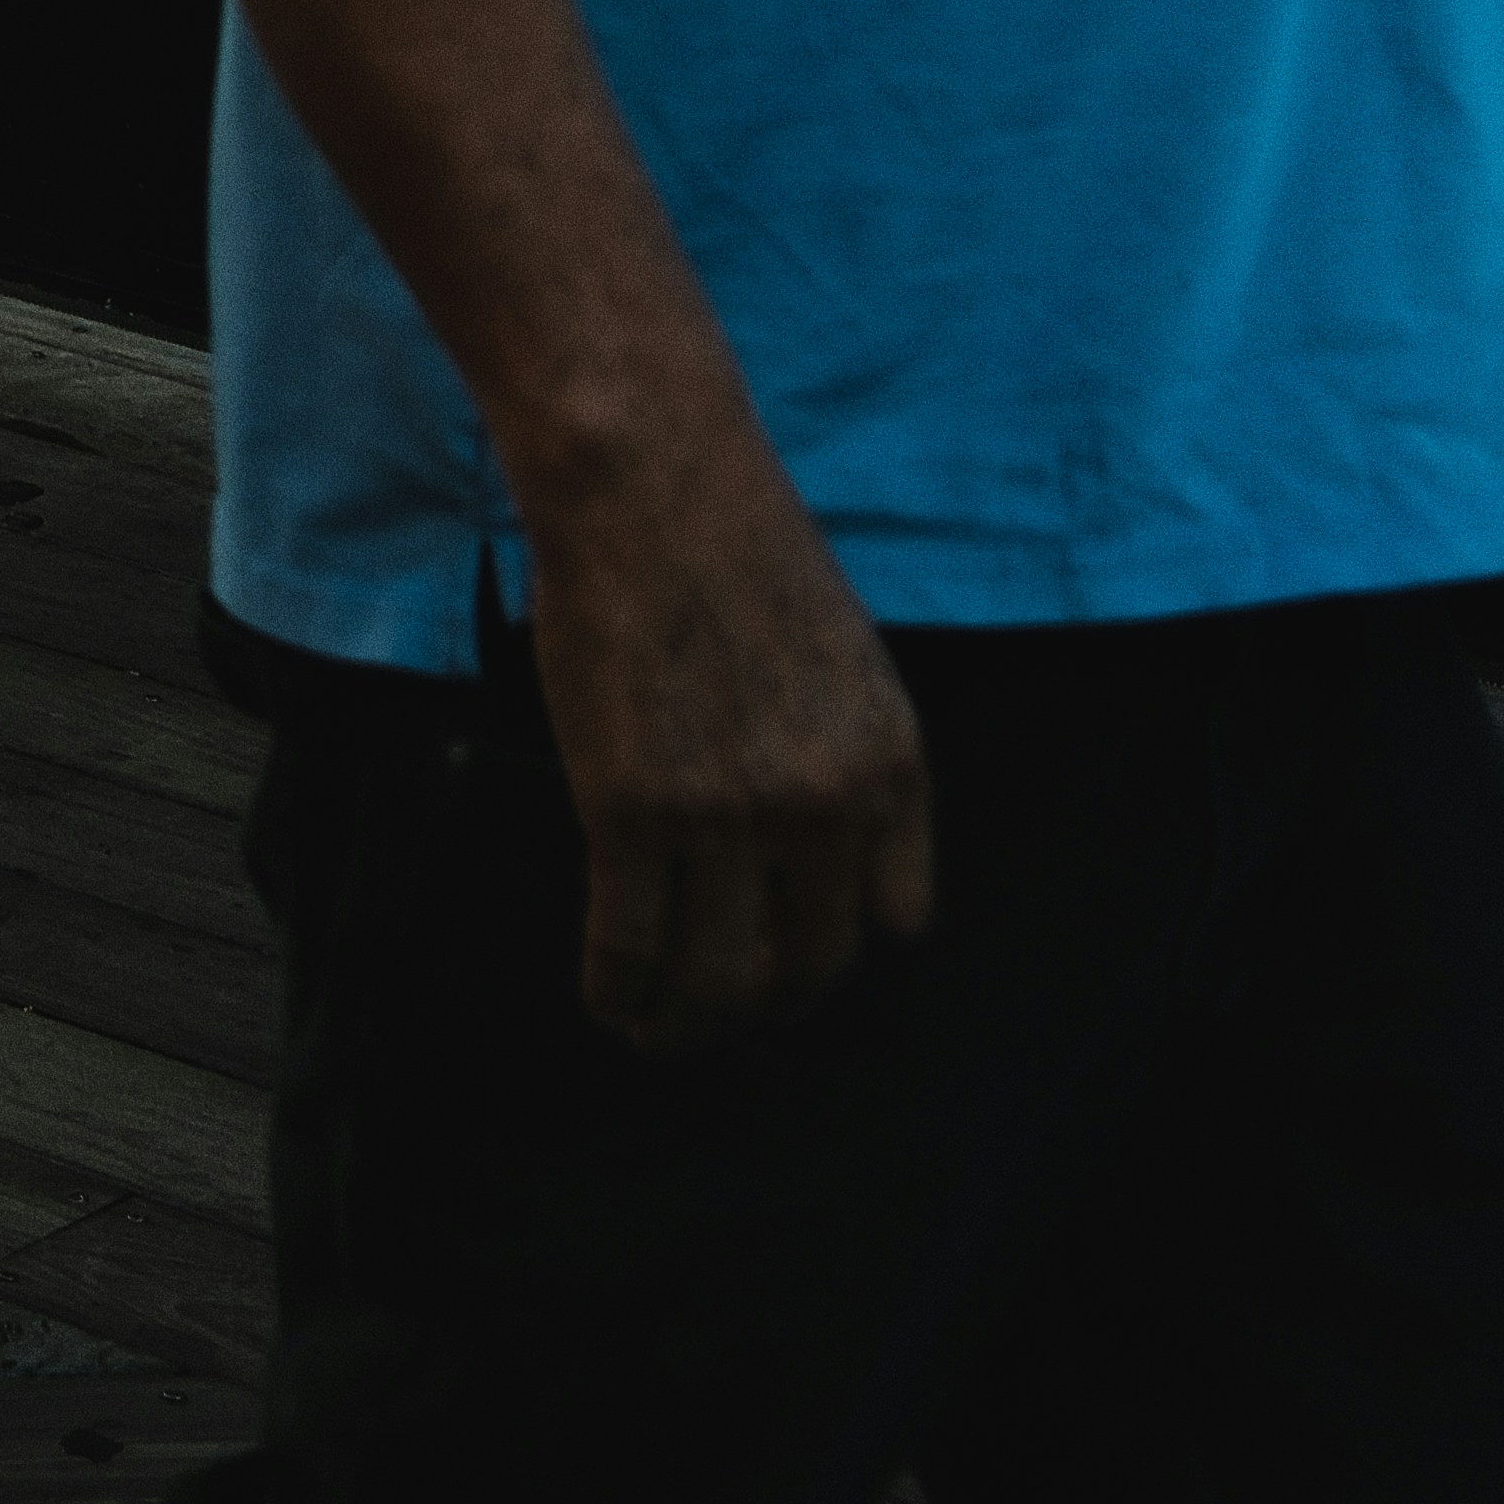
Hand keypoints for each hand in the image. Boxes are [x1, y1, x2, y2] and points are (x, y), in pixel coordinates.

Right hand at [527, 418, 933, 1049]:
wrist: (647, 476)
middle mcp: (827, 805)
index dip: (840, 945)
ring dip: (684, 1025)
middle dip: (762, 1007)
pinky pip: (630, 946)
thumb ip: (841, 754)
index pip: (898, 922)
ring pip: (720, 981)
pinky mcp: (631, 811)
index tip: (793, 949)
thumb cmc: (731, 539)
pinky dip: (616, 989)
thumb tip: (804, 842)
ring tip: (651, 1027)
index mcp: (892, 764)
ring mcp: (729, 815)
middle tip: (715, 1014)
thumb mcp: (844, 654)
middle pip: (812, 970)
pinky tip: (605, 995)